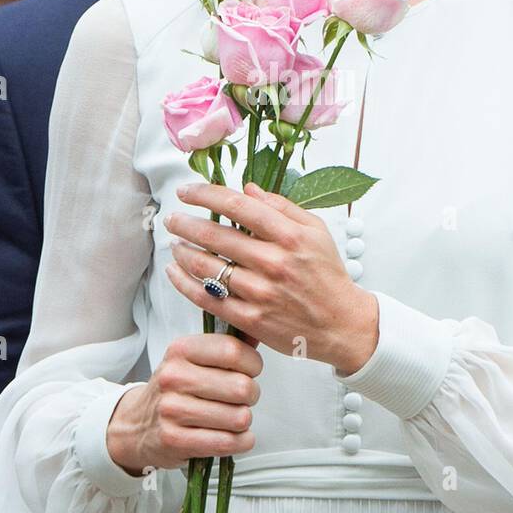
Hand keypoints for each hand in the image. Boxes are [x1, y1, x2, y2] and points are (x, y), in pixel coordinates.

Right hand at [106, 333, 262, 473]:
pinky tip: (234, 436)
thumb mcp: (191, 359)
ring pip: (239, 417)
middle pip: (241, 387)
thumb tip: (257, 333)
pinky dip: (241, 441)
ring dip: (245, 421)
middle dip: (251, 395)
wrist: (136, 425)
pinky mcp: (175, 440)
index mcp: (181, 350)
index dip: (253, 364)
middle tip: (242, 398)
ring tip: (233, 417)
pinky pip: (228, 442)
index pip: (233, 351)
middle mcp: (174, 377)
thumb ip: (226, 347)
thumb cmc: (173, 391)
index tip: (250, 371)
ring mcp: (172, 410)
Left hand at [163, 182, 379, 375]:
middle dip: (185, 222)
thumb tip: (248, 188)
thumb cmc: (327, 275)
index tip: (187, 190)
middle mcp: (274, 262)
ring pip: (207, 266)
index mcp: (290, 236)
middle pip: (216, 235)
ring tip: (174, 243)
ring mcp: (260, 292)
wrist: (340, 324)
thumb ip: (282, 207)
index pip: (238, 206)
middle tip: (172, 217)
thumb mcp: (316, 231)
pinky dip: (184, 283)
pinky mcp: (251, 319)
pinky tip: (174, 272)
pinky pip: (208, 298)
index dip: (206, 194)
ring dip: (182, 251)